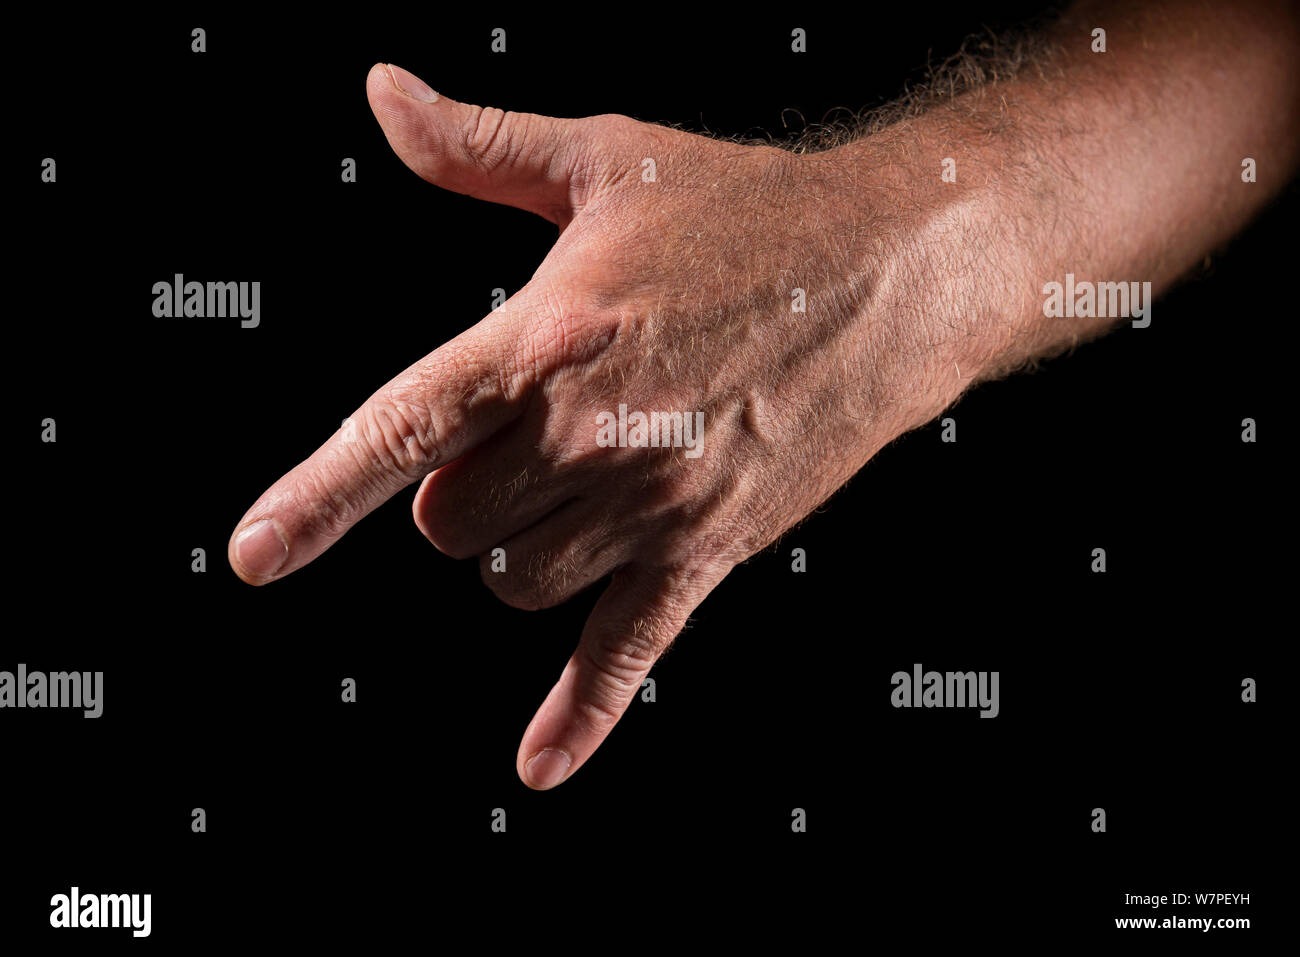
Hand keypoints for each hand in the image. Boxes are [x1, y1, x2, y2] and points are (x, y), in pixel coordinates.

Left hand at [229, 63, 949, 788]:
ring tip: (565, 491)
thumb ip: (476, 145)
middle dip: (455, 492)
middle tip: (513, 440)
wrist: (892, 271)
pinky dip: (577, 715)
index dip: (316, 497)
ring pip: (511, 583)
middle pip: (448, 523)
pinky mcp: (707, 546)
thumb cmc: (746, 209)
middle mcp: (590, 435)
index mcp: (546, 338)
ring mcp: (651, 503)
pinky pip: (624, 651)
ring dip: (511, 550)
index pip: (401, 428)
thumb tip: (382, 94)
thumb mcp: (606, 160)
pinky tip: (538, 768)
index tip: (254, 556)